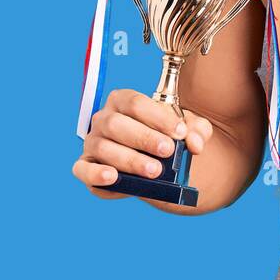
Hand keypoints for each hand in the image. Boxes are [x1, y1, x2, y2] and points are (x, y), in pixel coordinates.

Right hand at [72, 88, 214, 199]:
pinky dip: (95, 174)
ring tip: (154, 171)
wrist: (156, 161)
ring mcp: (92, 143)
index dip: (158, 117)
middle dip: (144, 138)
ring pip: (103, 147)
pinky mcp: (86, 166)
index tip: (180, 132)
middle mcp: (103, 119)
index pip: (136, 103)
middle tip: (168, 151)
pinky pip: (82, 169)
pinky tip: (113, 178)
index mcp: (123, 101)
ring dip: (129, 160)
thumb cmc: (167, 138)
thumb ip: (197, 131)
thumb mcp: (187, 130)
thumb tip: (195, 143)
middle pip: (117, 124)